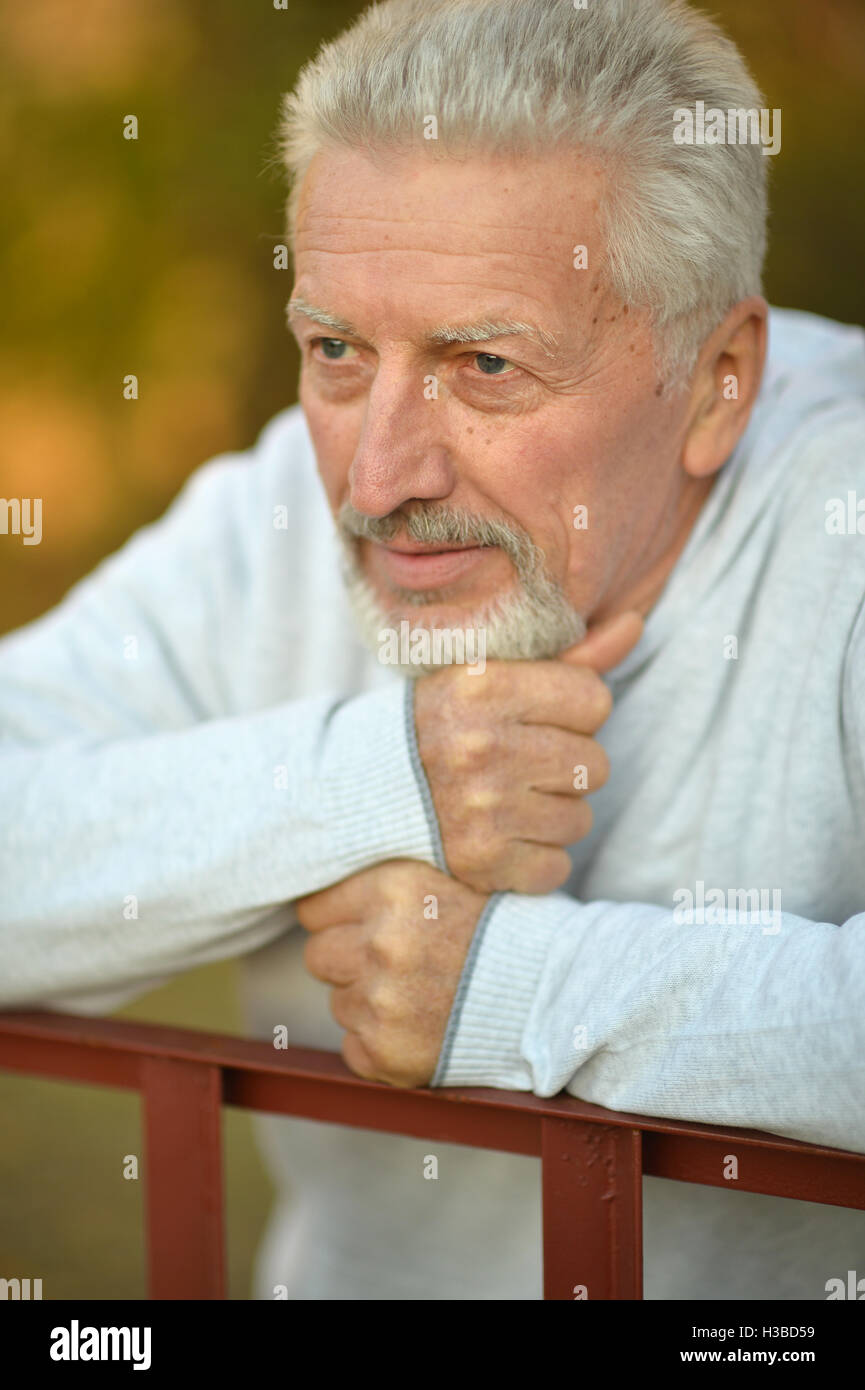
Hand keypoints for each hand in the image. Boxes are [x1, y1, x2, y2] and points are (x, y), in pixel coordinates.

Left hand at [296, 860, 488, 1086]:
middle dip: (348, 961)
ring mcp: (382, 1000)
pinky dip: (383, 1044)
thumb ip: (390, 882)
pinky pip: (355, 1048)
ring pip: (340, 1003)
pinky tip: (424, 1028)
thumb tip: (330, 889)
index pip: (316, 907)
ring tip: (424, 995)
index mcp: (395, 887)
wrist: (560, 994)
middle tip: (396, 965)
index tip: (362, 928)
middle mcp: (382, 941)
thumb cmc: (508, 931)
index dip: (339, 919)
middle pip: (319, 955)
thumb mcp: (452, 878)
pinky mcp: (387, 1052)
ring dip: (370, 1004)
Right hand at [413, 610, 642, 894]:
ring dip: (553, 813)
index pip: (594, 699)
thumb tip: (636, 625)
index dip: (573, 710)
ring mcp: (480, 807)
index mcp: (484, 686)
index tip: (536, 717)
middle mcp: (482, 745)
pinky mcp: (480, 861)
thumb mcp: (493, 676)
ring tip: (508, 798)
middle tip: (522, 762)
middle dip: (567, 765)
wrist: (364, 790)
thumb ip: (570, 656)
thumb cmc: (445, 724)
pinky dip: (535, 857)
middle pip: (596, 763)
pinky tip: (501, 833)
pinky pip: (555, 866)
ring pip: (580, 818)